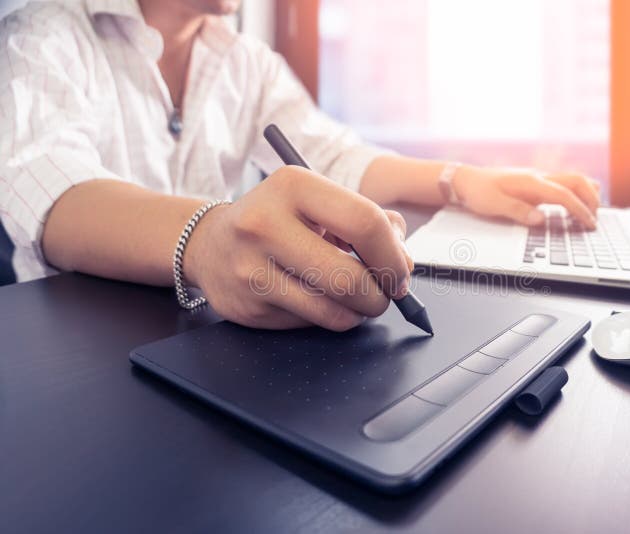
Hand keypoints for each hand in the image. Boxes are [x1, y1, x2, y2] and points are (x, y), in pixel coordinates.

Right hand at [183, 165, 412, 330]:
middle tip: (387, 294)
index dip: (394, 255)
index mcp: (293, 186)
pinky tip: (323, 302)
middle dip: (381, 295)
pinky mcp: (247, 306)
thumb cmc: (281, 220)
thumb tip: (403, 262)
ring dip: (359, 312)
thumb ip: (370, 222)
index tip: (402, 270)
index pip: (365, 222)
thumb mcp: (320, 202)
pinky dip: (330, 318)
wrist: (210, 243)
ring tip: (358, 299)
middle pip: (349, 277)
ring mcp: (251, 268)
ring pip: (333, 310)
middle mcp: (264, 224)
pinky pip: (310, 324)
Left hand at [451, 166, 600, 229]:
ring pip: (572, 179)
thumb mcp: (494, 205)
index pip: (564, 195)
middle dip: (591, 199)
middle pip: (576, 181)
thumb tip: (540, 219)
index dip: (580, 210)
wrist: (466, 179)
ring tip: (591, 212)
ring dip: (586, 192)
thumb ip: (518, 212)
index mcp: (530, 182)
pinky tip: (577, 204)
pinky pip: (563, 184)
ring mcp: (538, 177)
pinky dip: (576, 192)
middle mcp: (538, 176)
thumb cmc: (478, 192)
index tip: (590, 224)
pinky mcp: (536, 182)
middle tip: (595, 220)